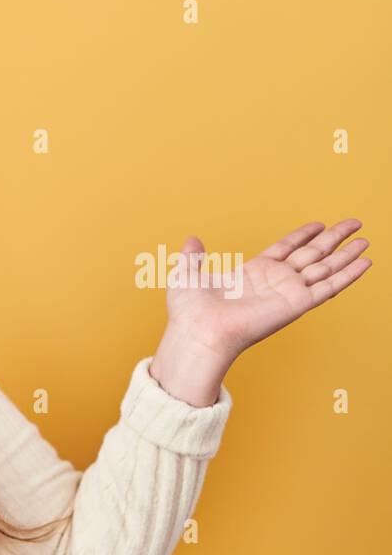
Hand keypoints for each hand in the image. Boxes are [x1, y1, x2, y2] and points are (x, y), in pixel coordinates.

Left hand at [166, 219, 372, 361]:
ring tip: (366, 239)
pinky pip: (329, 286)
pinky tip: (365, 262)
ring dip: (347, 254)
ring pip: (325, 267)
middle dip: (334, 239)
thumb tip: (191, 241)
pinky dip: (348, 274)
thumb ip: (194, 257)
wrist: (197, 332)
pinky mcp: (297, 303)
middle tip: (354, 222)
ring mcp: (288, 292)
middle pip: (312, 254)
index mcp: (252, 273)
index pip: (285, 249)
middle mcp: (274, 282)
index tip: (318, 224)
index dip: (302, 235)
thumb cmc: (189, 311)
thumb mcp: (188, 275)